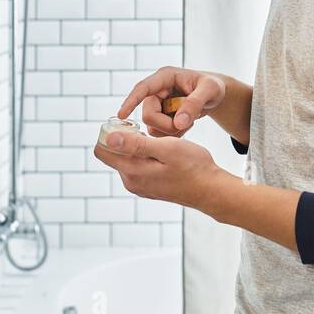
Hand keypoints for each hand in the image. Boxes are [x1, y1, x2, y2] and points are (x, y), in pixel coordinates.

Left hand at [93, 131, 226, 209]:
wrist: (211, 189)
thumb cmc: (193, 166)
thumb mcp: (166, 148)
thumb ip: (137, 144)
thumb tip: (109, 138)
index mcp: (132, 172)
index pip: (102, 151)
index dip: (111, 132)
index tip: (130, 124)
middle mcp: (132, 182)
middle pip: (114, 153)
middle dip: (126, 138)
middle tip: (151, 131)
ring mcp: (140, 186)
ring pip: (128, 158)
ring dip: (138, 146)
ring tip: (161, 142)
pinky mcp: (149, 186)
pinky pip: (139, 165)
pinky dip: (146, 155)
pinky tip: (164, 152)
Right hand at [116, 66, 226, 136]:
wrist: (216, 95)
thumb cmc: (213, 87)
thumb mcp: (210, 91)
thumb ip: (194, 104)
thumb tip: (178, 122)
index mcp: (164, 77)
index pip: (142, 88)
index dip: (131, 101)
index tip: (121, 116)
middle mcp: (157, 91)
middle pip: (148, 115)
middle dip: (167, 125)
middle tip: (189, 123)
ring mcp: (157, 105)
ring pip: (153, 126)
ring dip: (172, 130)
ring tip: (190, 122)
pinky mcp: (160, 117)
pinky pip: (159, 133)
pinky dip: (174, 134)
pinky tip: (186, 126)